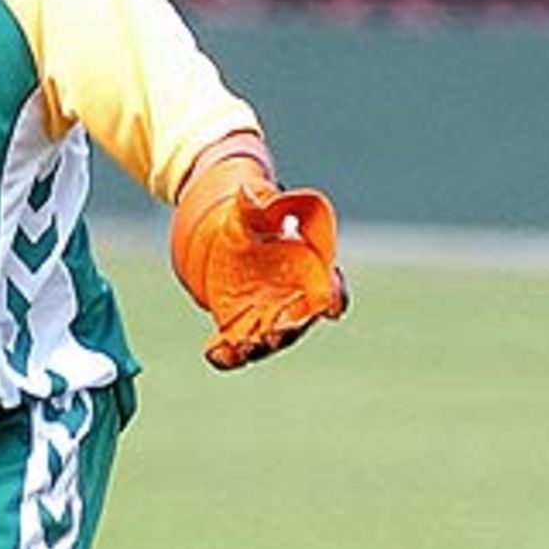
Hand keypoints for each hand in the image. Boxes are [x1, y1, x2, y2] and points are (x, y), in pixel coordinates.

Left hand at [171, 168, 347, 370]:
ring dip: (255, 347)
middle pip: (298, 324)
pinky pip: (237, 350)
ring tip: (240, 346)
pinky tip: (214, 352)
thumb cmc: (251, 224)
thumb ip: (255, 204)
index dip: (334, 297)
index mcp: (310, 272)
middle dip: (287, 330)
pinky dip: (227, 356)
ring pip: (267, 342)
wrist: (224, 243)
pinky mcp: (240, 331)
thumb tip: (249, 192)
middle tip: (274, 333)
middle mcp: (294, 303)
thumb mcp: (251, 211)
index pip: (332, 289)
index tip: (331, 305)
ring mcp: (267, 321)